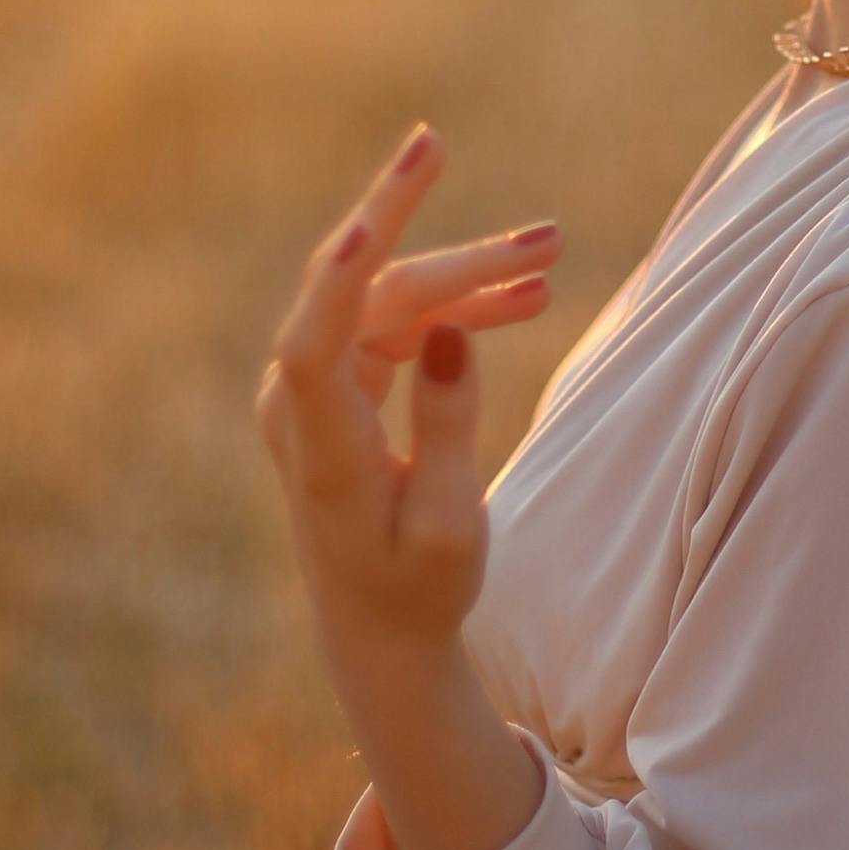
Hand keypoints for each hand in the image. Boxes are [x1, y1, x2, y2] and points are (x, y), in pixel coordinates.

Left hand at [256, 120, 561, 650]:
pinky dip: (457, 307)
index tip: (372, 221)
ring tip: (550, 256)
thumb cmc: (418, 591)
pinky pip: (396, 320)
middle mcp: (299, 406)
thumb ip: (446, 426)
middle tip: (547, 238)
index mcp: (325, 452)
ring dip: (469, 279)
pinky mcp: (334, 382)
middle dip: (458, 262)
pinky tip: (523, 296)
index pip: (315, 346)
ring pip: (389, 300)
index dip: (341, 280)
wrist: (378, 628)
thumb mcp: (450, 528)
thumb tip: (450, 331)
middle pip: (371, 302)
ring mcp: (311, 387)